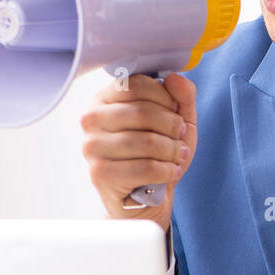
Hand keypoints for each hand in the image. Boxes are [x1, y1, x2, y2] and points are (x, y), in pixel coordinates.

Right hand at [80, 73, 196, 231]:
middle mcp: (92, 119)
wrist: (147, 196)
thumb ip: (182, 95)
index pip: (137, 84)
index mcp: (105, 98)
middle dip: (172, 126)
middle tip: (179, 137)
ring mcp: (92, 147)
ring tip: (177, 155)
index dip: (165, 98)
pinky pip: (145, 167)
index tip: (175, 111)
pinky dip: (167, 170)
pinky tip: (170, 171)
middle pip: (143, 112)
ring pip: (146, 141)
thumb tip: (175, 78)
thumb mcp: (177, 119)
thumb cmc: (158, 153)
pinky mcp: (100, 174)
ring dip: (172, 150)